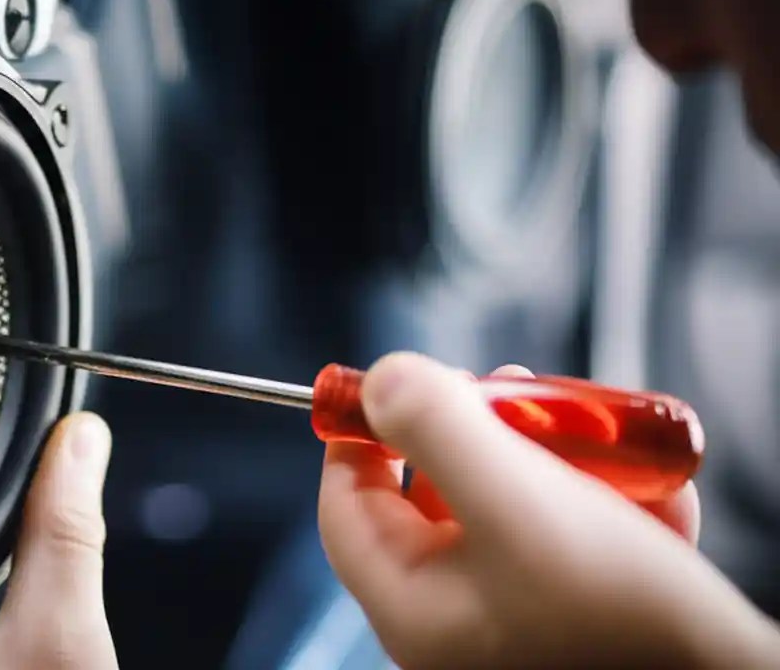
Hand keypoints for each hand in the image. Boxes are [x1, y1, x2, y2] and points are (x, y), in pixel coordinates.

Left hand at [317, 352, 779, 668]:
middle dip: (480, 433)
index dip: (364, 434)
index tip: (403, 382)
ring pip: (512, 512)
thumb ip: (438, 430)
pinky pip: (575, 545)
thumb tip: (382, 377)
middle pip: (434, 499)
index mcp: (412, 606)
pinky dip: (611, 510)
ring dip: (555, 462)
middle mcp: (455, 622)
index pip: (346, 505)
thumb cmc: (622, 618)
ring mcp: (517, 625)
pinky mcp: (581, 624)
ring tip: (599, 436)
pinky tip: (656, 499)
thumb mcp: (517, 501)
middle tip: (517, 391)